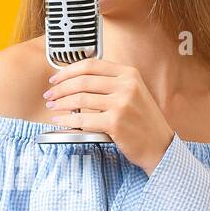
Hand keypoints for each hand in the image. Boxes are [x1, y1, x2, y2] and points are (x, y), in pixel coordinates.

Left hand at [43, 58, 175, 174]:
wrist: (160, 145)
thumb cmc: (143, 122)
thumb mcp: (133, 93)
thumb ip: (111, 83)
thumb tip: (76, 81)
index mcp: (129, 74)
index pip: (91, 65)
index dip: (68, 70)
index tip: (56, 78)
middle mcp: (127, 85)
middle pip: (83, 80)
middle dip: (60, 87)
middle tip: (49, 94)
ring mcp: (122, 104)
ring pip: (80, 99)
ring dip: (60, 103)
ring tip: (52, 106)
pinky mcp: (115, 123)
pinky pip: (82, 120)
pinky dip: (67, 120)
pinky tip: (60, 121)